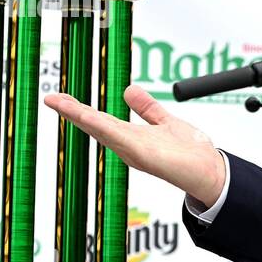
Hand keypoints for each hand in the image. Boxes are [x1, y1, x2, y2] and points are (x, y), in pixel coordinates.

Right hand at [44, 85, 225, 207]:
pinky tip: (88, 118)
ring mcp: (134, 151)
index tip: (59, 97)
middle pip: (95, 125)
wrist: (210, 172)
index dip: (80, 108)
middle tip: (50, 98)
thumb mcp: (165, 122)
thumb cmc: (191, 153)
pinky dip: (102, 127)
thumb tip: (129, 90)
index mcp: (131, 137)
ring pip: (102, 130)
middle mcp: (129, 146)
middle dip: (72, 111)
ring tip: (59, 102)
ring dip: (80, 116)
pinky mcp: (144, 156)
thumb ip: (148, 108)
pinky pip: (120, 138)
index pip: (101, 119)